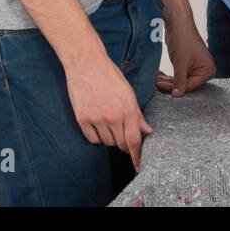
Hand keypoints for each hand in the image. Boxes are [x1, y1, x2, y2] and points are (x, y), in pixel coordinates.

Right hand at [65, 53, 152, 170]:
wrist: (87, 64)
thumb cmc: (110, 76)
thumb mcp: (129, 93)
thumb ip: (138, 115)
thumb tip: (147, 131)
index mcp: (128, 109)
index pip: (134, 141)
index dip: (137, 156)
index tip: (138, 166)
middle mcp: (113, 116)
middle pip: (121, 144)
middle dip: (125, 145)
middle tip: (125, 138)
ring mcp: (97, 118)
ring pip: (107, 142)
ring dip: (111, 139)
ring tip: (110, 123)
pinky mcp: (82, 119)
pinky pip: (92, 139)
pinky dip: (97, 137)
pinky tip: (99, 125)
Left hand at [155, 16, 215, 96]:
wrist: (178, 24)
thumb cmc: (184, 40)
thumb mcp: (181, 62)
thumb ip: (180, 80)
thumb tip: (177, 96)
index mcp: (207, 71)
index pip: (190, 86)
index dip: (176, 87)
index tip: (160, 85)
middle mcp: (204, 71)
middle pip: (185, 85)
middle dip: (170, 84)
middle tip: (157, 82)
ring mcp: (195, 69)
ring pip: (179, 81)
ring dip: (167, 81)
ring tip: (155, 78)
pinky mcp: (187, 67)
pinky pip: (177, 76)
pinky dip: (167, 77)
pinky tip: (158, 75)